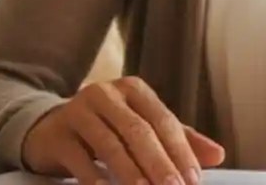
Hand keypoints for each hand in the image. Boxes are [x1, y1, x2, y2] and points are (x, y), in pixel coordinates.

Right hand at [23, 76, 224, 184]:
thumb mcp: (142, 127)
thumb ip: (180, 140)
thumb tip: (218, 155)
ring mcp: (78, 111)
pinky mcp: (57, 133)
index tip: (193, 179)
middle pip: (139, 132)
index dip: (180, 150)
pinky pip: (79, 158)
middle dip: (160, 164)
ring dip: (131, 173)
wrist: (48, 128)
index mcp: (134, 90)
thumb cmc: (106, 128)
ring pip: (111, 145)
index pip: (164, 120)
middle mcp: (107, 94)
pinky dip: (95, 178)